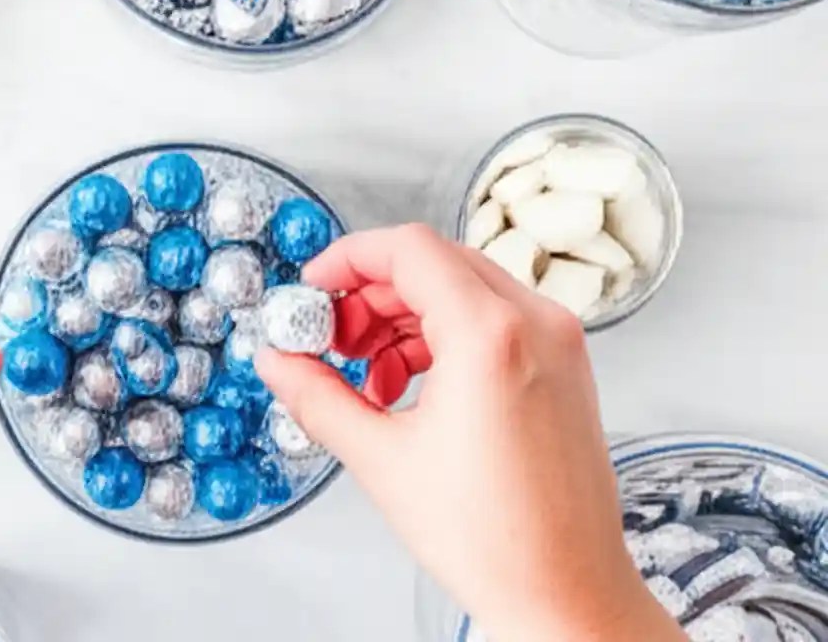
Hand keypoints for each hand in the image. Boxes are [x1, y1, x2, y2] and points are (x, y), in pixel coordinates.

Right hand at [255, 225, 683, 641]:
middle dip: (371, 297)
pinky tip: (409, 390)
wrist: (566, 595)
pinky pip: (493, 323)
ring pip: (464, 291)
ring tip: (368, 380)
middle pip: (435, 264)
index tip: (315, 288)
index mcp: (492, 335)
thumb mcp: (381, 460)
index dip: (348, 259)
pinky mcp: (564, 368)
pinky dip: (443, 339)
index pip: (408, 249)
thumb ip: (318, 397)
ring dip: (404, 321)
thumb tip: (279, 362)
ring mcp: (559, 344)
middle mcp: (536, 325)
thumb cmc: (497, 541)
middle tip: (330, 341)